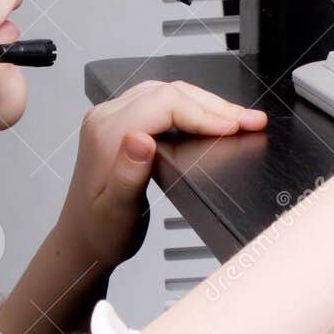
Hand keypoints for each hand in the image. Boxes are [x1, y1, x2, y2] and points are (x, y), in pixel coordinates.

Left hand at [59, 80, 266, 269]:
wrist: (82, 240)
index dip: (205, 113)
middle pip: (169, 92)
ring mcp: (111, 117)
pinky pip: (161, 101)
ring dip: (206, 103)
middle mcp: (106, 118)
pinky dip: (191, 107)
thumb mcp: (117, 211)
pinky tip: (210, 118)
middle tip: (251, 120)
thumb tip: (140, 139)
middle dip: (215, 106)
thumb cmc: (100, 231)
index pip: (165, 104)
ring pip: (168, 92)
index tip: (234, 128)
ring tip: (240, 118)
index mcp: (107, 133)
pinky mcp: (120, 123)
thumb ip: (128, 174)